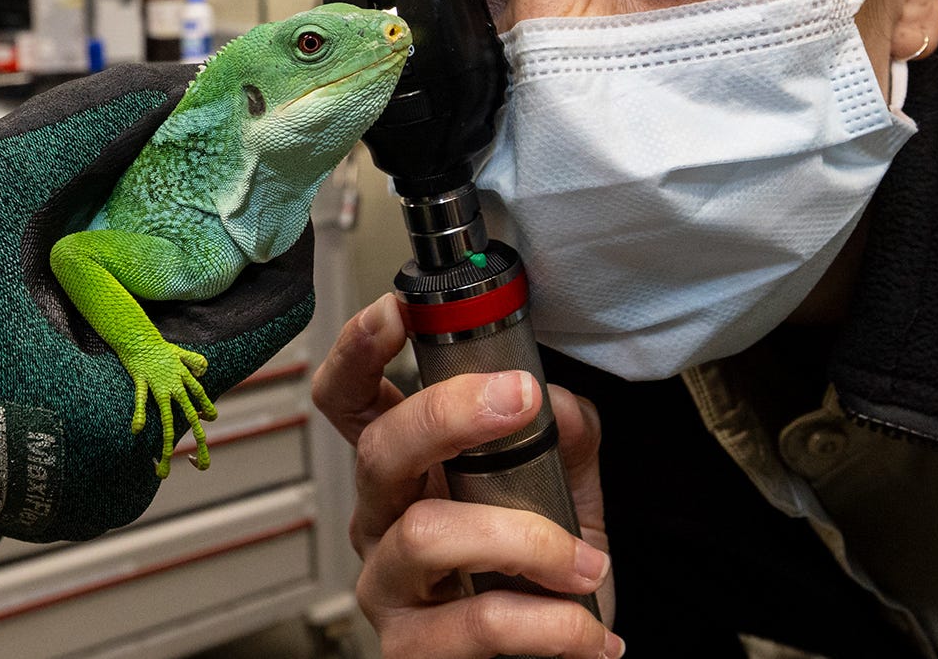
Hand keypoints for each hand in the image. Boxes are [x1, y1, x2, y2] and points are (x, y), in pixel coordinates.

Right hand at [313, 294, 621, 658]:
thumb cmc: (543, 576)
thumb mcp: (563, 491)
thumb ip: (563, 433)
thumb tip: (556, 400)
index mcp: (408, 469)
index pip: (351, 399)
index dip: (358, 349)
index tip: (398, 312)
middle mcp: (383, 521)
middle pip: (379, 448)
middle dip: (449, 412)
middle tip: (521, 400)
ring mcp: (388, 587)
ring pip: (425, 534)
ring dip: (525, 539)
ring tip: (584, 564)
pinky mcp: (411, 651)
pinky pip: (475, 622)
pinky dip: (548, 624)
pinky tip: (587, 631)